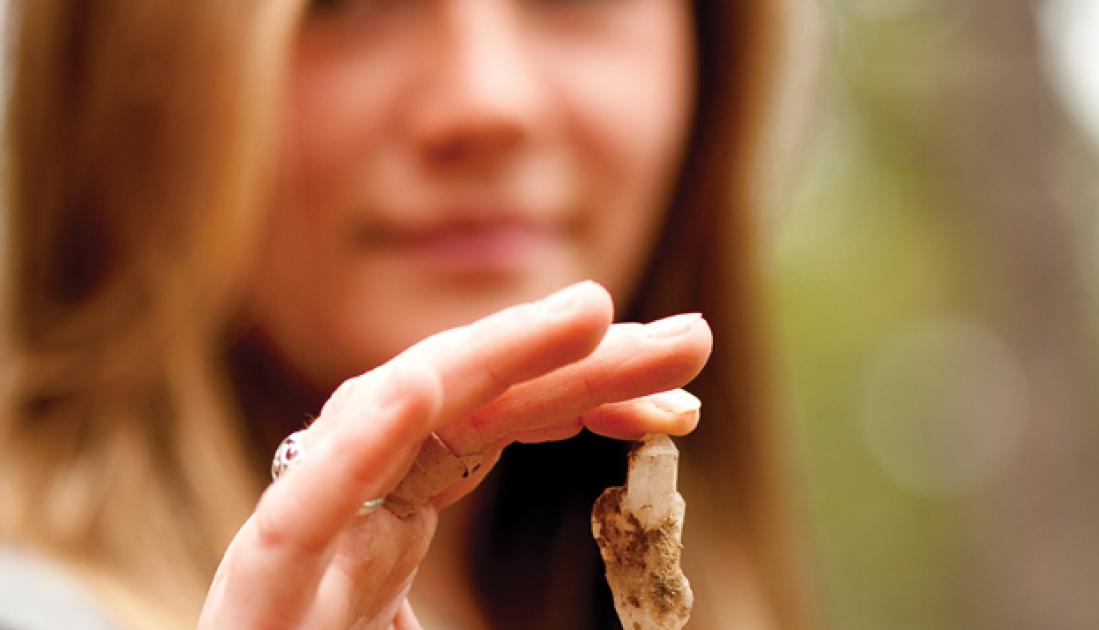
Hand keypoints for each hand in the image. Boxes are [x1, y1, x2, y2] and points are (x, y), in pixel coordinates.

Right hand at [197, 281, 711, 628]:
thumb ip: (500, 621)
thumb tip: (635, 609)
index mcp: (388, 534)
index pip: (493, 432)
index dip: (586, 397)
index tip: (681, 401)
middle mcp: (348, 523)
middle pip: (464, 410)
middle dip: (573, 362)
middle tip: (693, 340)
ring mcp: (301, 557)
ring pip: (382, 427)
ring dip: (486, 360)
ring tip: (588, 315)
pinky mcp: (252, 605)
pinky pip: (297, 520)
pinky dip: (353, 450)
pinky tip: (422, 389)